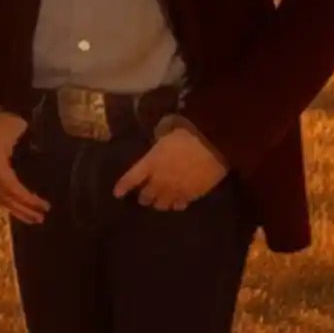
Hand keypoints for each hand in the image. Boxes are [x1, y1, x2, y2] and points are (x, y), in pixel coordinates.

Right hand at [0, 111, 49, 223]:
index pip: (7, 183)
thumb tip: (56, 157)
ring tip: (35, 218)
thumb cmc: (4, 119)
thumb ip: (35, 142)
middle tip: (41, 217)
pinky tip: (22, 208)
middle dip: (22, 208)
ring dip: (17, 209)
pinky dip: (11, 201)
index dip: (24, 196)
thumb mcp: (19, 127)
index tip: (42, 204)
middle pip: (2, 195)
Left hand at [113, 127, 227, 210]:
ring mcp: (176, 190)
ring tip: (161, 201)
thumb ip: (159, 136)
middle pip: (146, 196)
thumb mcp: (169, 128)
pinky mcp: (192, 195)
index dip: (123, 187)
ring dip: (159, 203)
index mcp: (150, 163)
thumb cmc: (190, 132)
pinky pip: (180, 205)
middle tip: (144, 196)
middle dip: (143, 196)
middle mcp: (160, 180)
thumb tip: (158, 139)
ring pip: (162, 204)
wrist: (216, 143)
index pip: (131, 179)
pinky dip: (177, 204)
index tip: (117, 193)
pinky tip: (178, 202)